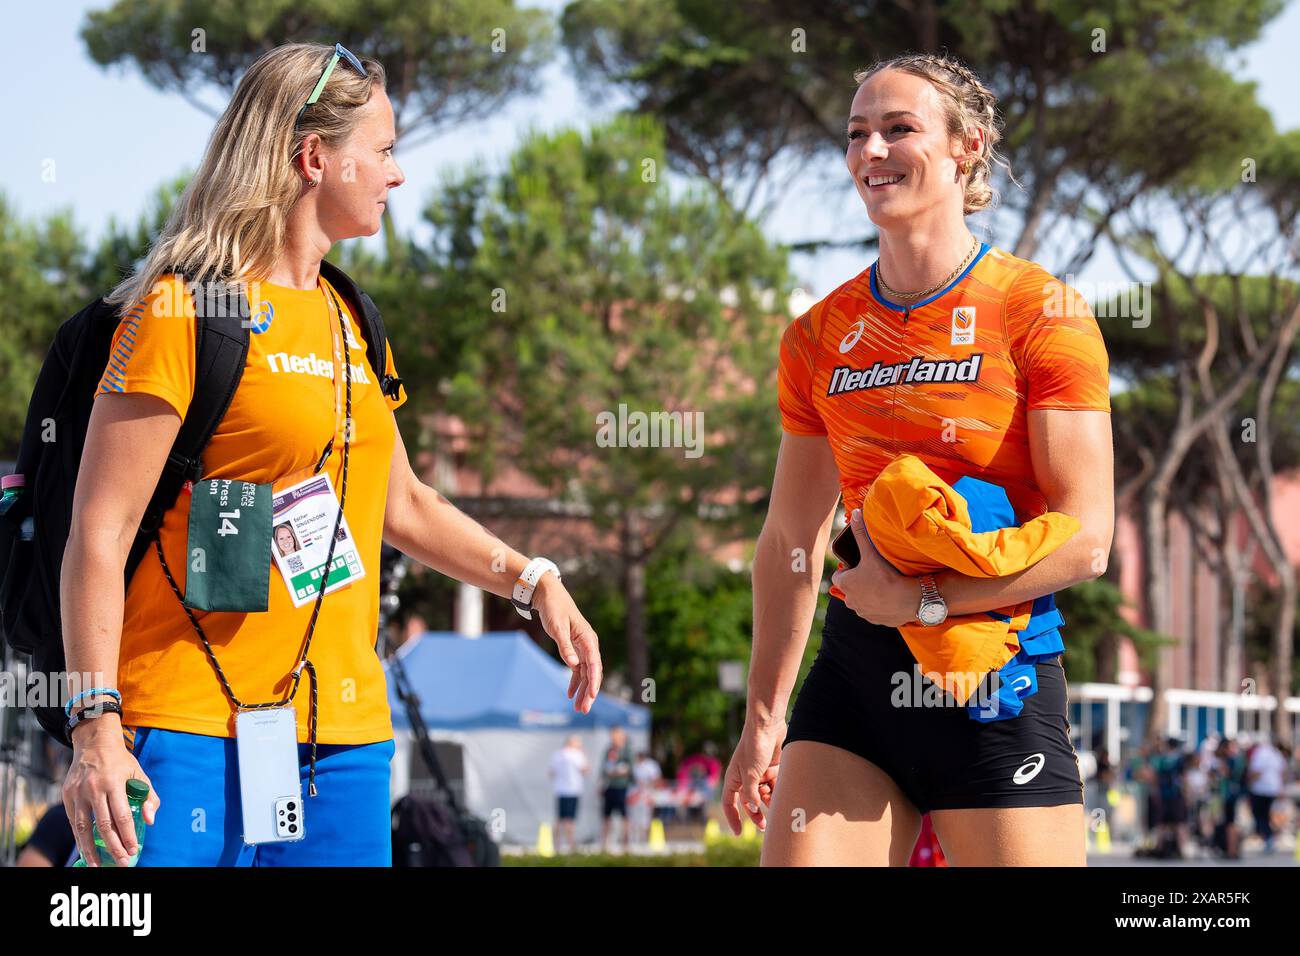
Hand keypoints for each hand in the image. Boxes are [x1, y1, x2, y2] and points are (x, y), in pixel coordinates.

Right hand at [63, 716, 159, 866]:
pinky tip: (85, 850)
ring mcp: (78, 793)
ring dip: (90, 849)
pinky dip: (79, 838)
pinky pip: (73, 822)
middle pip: (104, 825)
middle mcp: (95, 788)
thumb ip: (148, 796)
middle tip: (121, 862)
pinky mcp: (67, 795)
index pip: (122, 816)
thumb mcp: (139, 773)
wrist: (94, 743)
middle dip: (113, 847)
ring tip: (97, 866)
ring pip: (83, 827)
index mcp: (115, 782)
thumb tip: (150, 821)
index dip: (128, 836)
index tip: (133, 850)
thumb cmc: (121, 761)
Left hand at [534, 573, 602, 713]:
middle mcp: (589, 644)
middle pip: (592, 673)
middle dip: (589, 692)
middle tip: (584, 710)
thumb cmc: (554, 608)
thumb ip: (566, 647)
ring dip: (582, 690)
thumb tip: (574, 664)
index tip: (591, 696)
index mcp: (588, 639)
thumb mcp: (557, 627)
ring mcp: (583, 647)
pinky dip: (574, 681)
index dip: (594, 682)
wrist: (548, 595)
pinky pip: (578, 669)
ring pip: (585, 673)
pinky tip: (570, 694)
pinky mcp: (575, 648)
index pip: (594, 664)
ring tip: (578, 708)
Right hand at [721, 716, 785, 833]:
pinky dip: (777, 789)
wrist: (768, 725)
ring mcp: (759, 773)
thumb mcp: (751, 772)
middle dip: (756, 814)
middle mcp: (745, 777)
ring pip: (764, 795)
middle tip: (764, 826)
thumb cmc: (754, 746)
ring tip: (777, 806)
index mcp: (734, 778)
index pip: (729, 803)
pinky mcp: (772, 769)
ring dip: (769, 802)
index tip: (739, 832)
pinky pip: (774, 786)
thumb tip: (752, 808)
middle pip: (749, 803)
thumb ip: (751, 792)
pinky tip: (781, 790)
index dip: (733, 818)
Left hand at [830, 508, 919, 626]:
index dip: (848, 570)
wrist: (909, 599)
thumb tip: (854, 513)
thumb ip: (860, 533)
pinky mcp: (876, 621)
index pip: (839, 576)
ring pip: (862, 602)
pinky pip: (874, 612)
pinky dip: (879, 607)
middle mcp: (850, 601)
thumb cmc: (887, 575)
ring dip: (868, 596)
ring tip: (883, 586)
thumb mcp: (871, 551)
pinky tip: (890, 599)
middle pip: (850, 590)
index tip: (859, 566)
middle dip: (858, 583)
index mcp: (845, 584)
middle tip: (873, 575)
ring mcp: (863, 613)